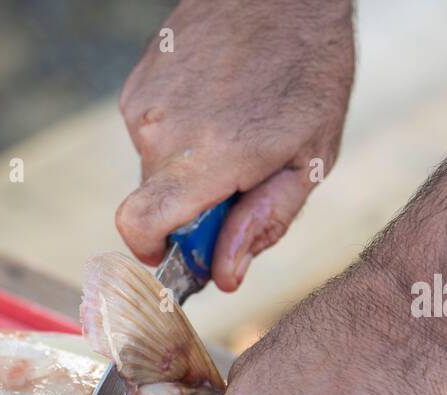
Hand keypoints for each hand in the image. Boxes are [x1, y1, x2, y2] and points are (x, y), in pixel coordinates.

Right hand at [117, 0, 354, 289]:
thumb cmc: (308, 68)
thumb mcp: (309, 157)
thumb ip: (264, 222)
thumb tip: (225, 275)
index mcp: (206, 158)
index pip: (140, 226)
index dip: (151, 251)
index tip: (172, 254)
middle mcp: (162, 132)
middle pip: (154, 203)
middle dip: (190, 206)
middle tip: (240, 177)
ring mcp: (143, 104)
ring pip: (154, 167)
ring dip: (188, 165)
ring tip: (233, 125)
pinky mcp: (137, 83)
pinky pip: (150, 132)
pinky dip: (180, 132)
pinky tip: (216, 102)